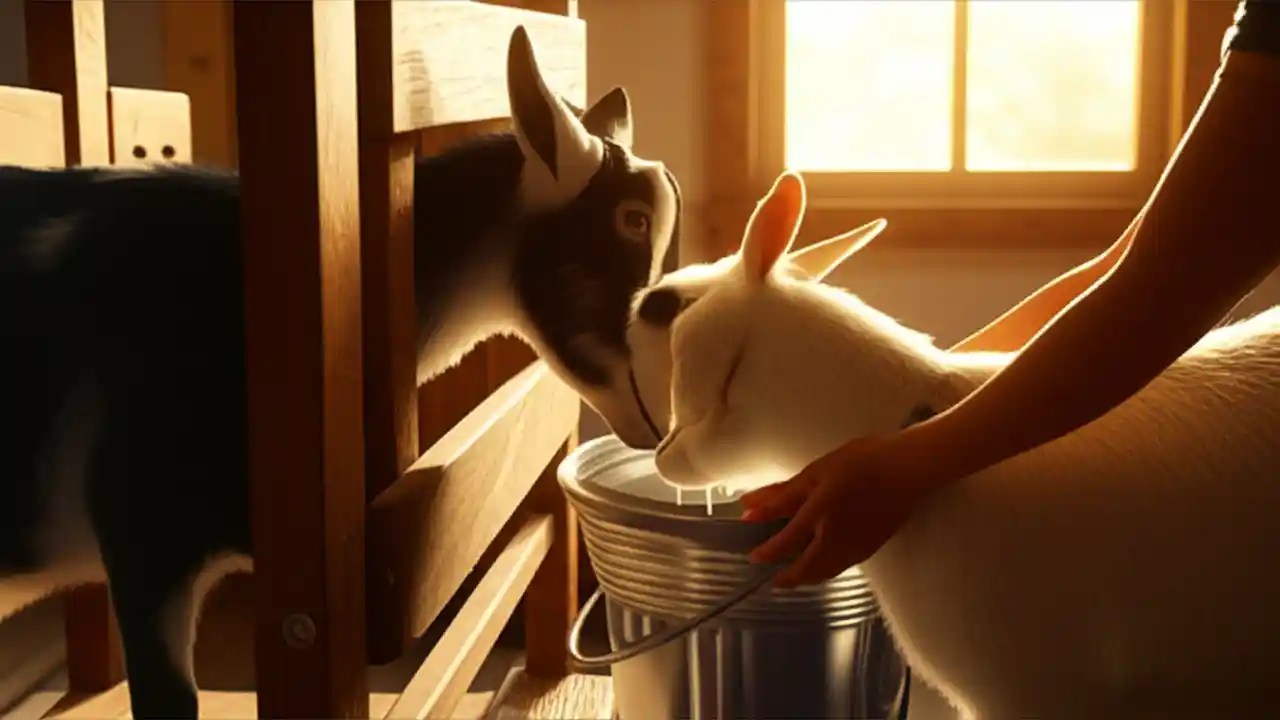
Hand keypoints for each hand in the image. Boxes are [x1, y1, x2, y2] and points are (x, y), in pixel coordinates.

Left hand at [740, 431, 939, 588]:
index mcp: (818, 515)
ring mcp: (856, 547)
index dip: (766, 553)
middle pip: (806, 569)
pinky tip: (822, 563)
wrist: (908, 469)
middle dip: (788, 578)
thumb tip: (747, 508)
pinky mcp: (871, 549)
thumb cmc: (860, 462)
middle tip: (773, 580)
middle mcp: (835, 539)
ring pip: (825, 572)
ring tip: (795, 575)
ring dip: (807, 577)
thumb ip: (780, 494)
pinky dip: (825, 571)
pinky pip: (841, 567)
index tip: (752, 557)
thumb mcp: (815, 472)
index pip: (784, 543)